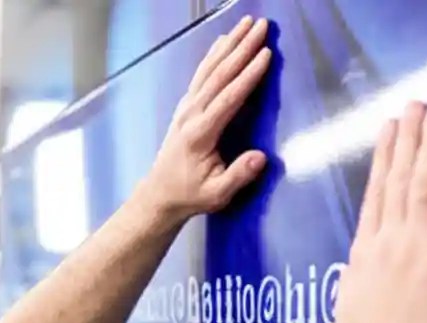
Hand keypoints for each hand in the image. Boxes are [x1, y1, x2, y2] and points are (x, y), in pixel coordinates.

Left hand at [141, 16, 271, 219]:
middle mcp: (192, 114)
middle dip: (242, 47)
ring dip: (229, 44)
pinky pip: (202, 74)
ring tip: (246, 23)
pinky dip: (214, 54)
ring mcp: (187, 107)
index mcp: (201, 133)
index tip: (266, 54)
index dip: (248, 75)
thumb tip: (261, 158)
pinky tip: (223, 41)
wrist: (161, 193)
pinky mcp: (187, 106)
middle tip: (261, 26)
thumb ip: (238, 175)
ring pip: (210, 68)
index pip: (229, 97)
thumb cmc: (191, 195)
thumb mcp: (217, 194)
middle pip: (220, 74)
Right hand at [334, 103, 426, 322]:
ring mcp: (418, 247)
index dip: (384, 157)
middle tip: (414, 105)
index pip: (377, 192)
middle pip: (399, 177)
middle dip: (408, 138)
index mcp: (365, 251)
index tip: (389, 130)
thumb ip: (363, 272)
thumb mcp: (352, 302)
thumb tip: (368, 258)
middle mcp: (389, 241)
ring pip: (423, 182)